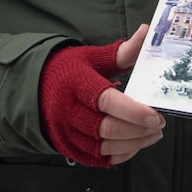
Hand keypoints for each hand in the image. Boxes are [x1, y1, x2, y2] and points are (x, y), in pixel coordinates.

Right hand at [39, 23, 164, 166]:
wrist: (32, 87)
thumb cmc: (67, 70)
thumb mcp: (92, 57)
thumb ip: (122, 51)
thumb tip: (146, 32)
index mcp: (75, 84)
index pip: (106, 101)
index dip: (133, 111)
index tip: (155, 115)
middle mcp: (67, 111)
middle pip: (106, 128)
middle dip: (137, 130)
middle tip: (159, 124)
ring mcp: (64, 132)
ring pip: (102, 147)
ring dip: (132, 144)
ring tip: (152, 135)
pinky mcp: (65, 147)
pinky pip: (95, 159)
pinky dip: (117, 155)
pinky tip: (134, 145)